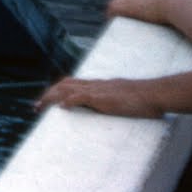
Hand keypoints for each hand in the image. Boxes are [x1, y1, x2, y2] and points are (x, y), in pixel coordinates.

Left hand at [35, 76, 156, 115]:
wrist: (155, 93)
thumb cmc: (144, 99)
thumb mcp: (123, 98)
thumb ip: (113, 102)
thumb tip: (110, 108)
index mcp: (98, 85)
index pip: (71, 83)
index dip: (57, 90)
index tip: (47, 100)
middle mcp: (95, 85)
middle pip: (64, 85)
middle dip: (48, 95)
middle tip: (36, 107)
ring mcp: (98, 90)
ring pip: (67, 89)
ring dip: (51, 97)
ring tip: (40, 107)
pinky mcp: (104, 98)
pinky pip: (82, 97)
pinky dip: (70, 100)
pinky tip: (62, 107)